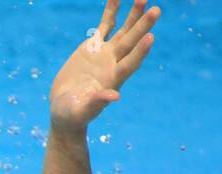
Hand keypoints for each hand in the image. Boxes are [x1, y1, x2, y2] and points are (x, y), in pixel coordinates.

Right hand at [50, 0, 158, 132]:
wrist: (64, 108)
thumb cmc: (72, 115)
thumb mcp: (81, 111)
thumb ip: (97, 103)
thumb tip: (114, 96)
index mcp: (113, 79)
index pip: (130, 63)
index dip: (140, 52)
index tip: (150, 37)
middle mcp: (114, 63)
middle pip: (131, 42)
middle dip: (143, 26)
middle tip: (156, 10)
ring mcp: (106, 53)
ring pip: (123, 30)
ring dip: (134, 15)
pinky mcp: (94, 47)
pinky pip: (105, 25)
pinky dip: (111, 11)